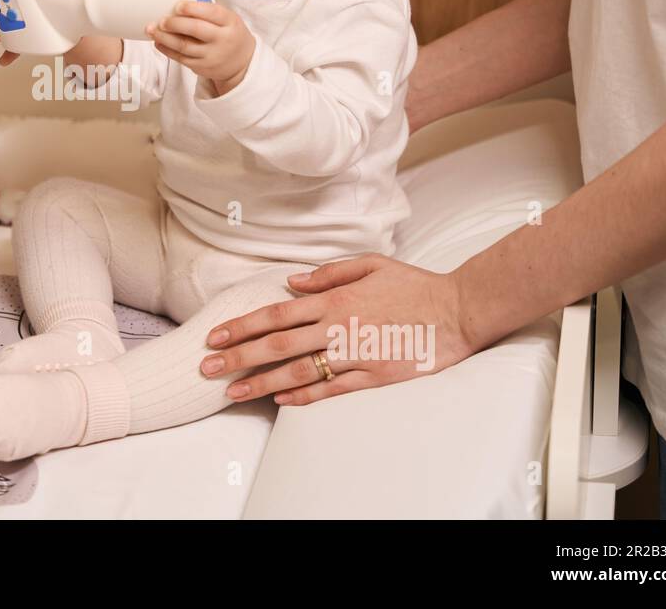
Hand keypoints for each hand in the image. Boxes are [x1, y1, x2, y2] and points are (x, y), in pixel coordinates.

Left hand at [147, 1, 254, 93]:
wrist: (241, 62)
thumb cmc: (228, 33)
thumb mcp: (227, 19)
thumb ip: (207, 12)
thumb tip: (175, 3)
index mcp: (230, 22)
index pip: (212, 13)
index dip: (193, 9)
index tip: (178, 6)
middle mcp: (222, 39)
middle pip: (196, 30)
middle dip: (175, 23)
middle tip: (161, 19)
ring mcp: (212, 56)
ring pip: (184, 46)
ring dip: (165, 37)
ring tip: (151, 29)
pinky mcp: (202, 67)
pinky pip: (181, 58)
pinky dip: (167, 50)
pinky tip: (158, 41)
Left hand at [200, 255, 476, 404]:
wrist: (458, 310)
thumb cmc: (414, 284)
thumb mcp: (370, 264)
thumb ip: (327, 273)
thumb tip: (290, 283)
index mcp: (334, 299)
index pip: (277, 315)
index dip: (242, 326)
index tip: (216, 337)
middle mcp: (338, 328)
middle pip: (277, 346)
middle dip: (238, 357)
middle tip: (207, 368)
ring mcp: (355, 355)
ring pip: (299, 371)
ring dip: (261, 382)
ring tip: (233, 392)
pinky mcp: (374, 377)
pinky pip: (332, 389)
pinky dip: (304, 396)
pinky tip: (281, 401)